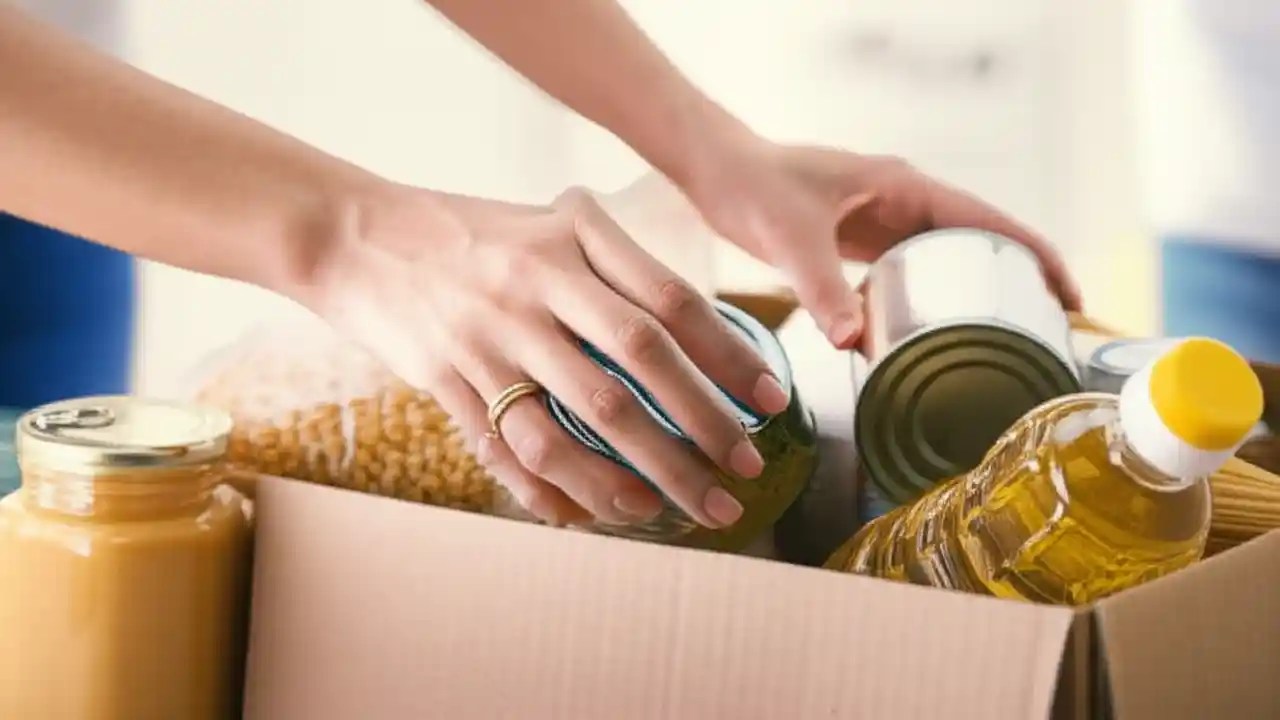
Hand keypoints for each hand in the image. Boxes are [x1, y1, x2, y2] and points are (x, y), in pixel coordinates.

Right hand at [305, 185, 788, 528]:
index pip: (670, 303)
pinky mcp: (444, 377)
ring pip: (573, 421)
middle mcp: (534, 286)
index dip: (728, 356)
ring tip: (671, 511)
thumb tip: (689, 323)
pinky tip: (581, 519)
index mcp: (571, 242)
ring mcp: (488, 335)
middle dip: (698, 427)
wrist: (353, 232)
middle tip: (739, 474)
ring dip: (630, 476)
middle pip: (636, 366)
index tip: (770, 400)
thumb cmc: (467, 231)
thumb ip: (613, 263)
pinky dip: (546, 491)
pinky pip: (504, 448)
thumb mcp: (546, 224)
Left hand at [679, 139, 1082, 349]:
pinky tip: (934, 332)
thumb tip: (854, 344)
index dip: (1035, 254)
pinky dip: (931, 298)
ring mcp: (884, 219)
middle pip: (980, 239)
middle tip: (1045, 332)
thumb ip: (821, 289)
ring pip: (947, 256)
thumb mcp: (791, 238)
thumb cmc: (753, 186)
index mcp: (904, 187)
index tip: (1069, 294)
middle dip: (1017, 279)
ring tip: (1005, 340)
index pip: (989, 219)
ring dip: (977, 291)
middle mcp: (903, 200)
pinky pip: (911, 269)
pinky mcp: (861, 239)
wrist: (716, 171)